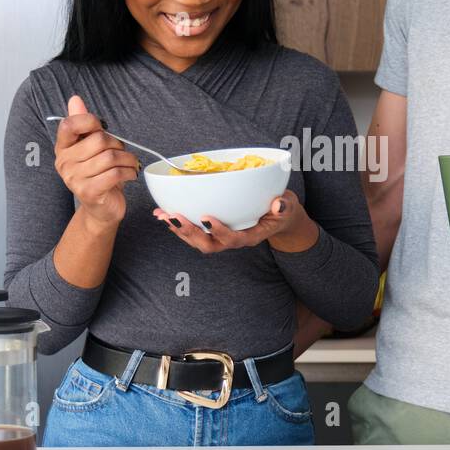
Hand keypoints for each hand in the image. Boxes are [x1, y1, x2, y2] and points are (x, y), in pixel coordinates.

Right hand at [53, 94, 140, 228]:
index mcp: (63, 147)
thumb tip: (75, 99)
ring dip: (128, 160)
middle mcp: (64, 162)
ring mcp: (74, 179)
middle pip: (99, 140)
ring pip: (110, 157)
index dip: (89, 121)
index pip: (69, 125)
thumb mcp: (92, 147)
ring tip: (131, 164)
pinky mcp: (88, 192)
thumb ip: (83, 124)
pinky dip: (129, 172)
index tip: (101, 128)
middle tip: (122, 153)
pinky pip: (115, 174)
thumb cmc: (99, 173)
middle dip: (118, 145)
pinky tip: (131, 174)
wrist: (101, 207)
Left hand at [153, 190, 318, 253]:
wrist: (278, 218)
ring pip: (196, 240)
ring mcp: (221, 238)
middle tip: (173, 217)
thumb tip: (279, 205)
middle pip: (208, 244)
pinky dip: (177, 223)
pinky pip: (193, 232)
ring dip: (177, 229)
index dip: (219, 231)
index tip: (206, 218)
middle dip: (188, 232)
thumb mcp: (288, 207)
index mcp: (251, 236)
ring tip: (162, 215)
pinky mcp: (212, 232)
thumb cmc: (282, 211)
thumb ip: (284, 207)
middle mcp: (233, 240)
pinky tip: (164, 213)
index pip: (234, 239)